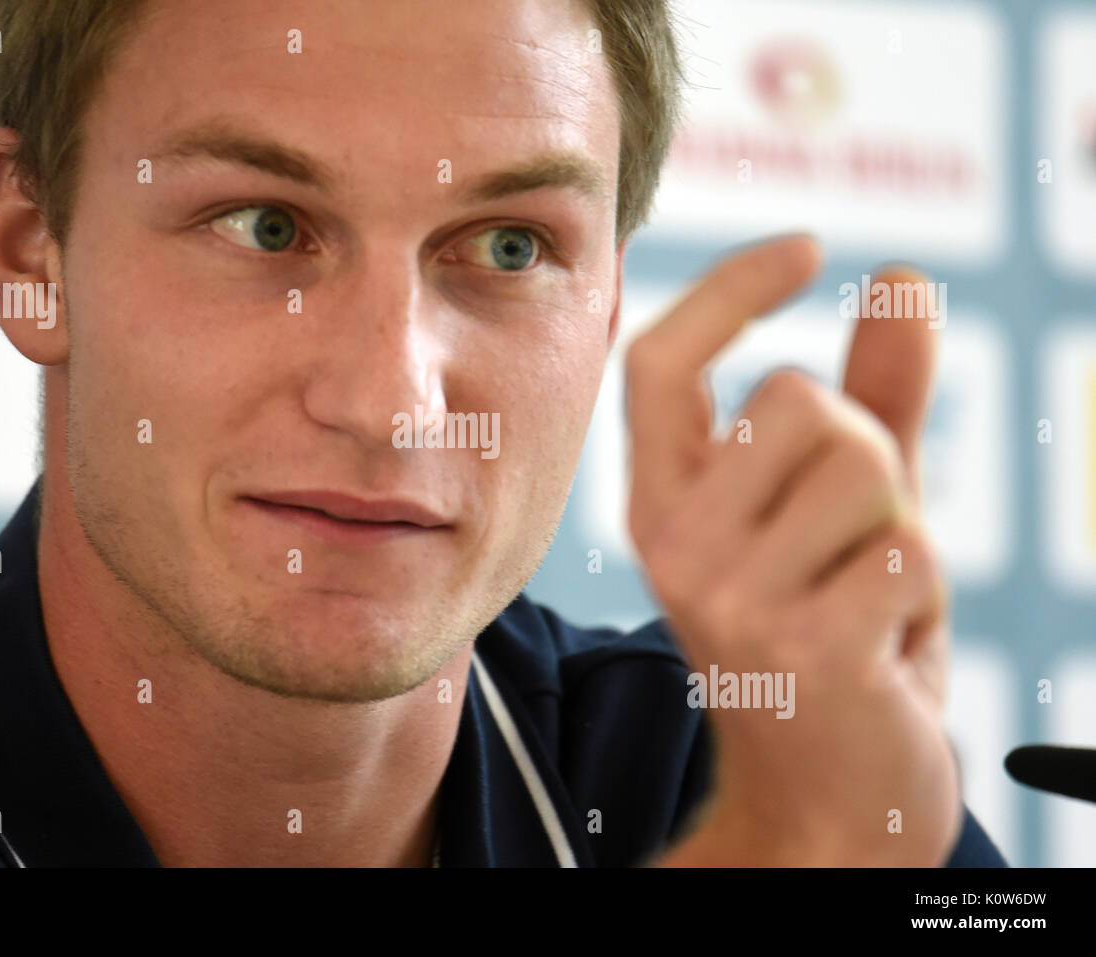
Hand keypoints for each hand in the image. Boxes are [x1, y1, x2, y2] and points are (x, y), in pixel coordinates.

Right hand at [627, 235, 959, 866]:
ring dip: (898, 528)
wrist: (828, 798)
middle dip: (865, 455)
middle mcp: (672, 545)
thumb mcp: (846, 511)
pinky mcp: (797, 645)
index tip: (807, 248)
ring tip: (866, 599)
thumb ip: (875, 396)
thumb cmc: (835, 640)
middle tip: (849, 546)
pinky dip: (922, 591)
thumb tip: (904, 279)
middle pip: (798, 401)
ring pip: (863, 464)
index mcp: (663, 505)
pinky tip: (883, 647)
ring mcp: (726, 598)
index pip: (659, 364)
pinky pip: (909, 546)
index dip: (727, 290)